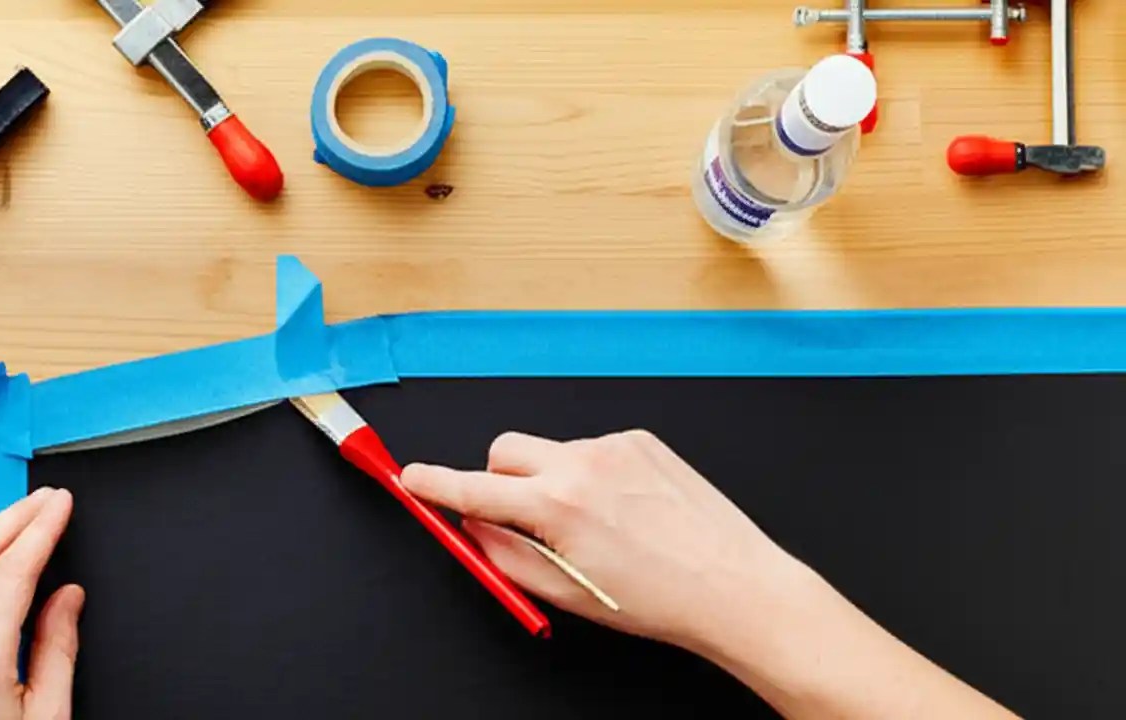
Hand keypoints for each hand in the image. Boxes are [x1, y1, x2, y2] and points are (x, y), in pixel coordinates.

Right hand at [404, 431, 1016, 719]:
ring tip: (591, 525)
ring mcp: (615, 447)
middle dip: (497, 479)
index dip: (434, 484)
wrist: (734, 586)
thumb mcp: (565, 594)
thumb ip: (505, 555)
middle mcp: (583, 465)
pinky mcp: (642, 440)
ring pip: (551, 451)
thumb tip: (474, 527)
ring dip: (550, 479)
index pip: (473, 489)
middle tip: (515, 517)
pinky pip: (592, 449)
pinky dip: (591, 474)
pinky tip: (622, 509)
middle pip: (504, 450)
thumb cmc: (658, 600)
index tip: (411, 478)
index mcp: (558, 507)